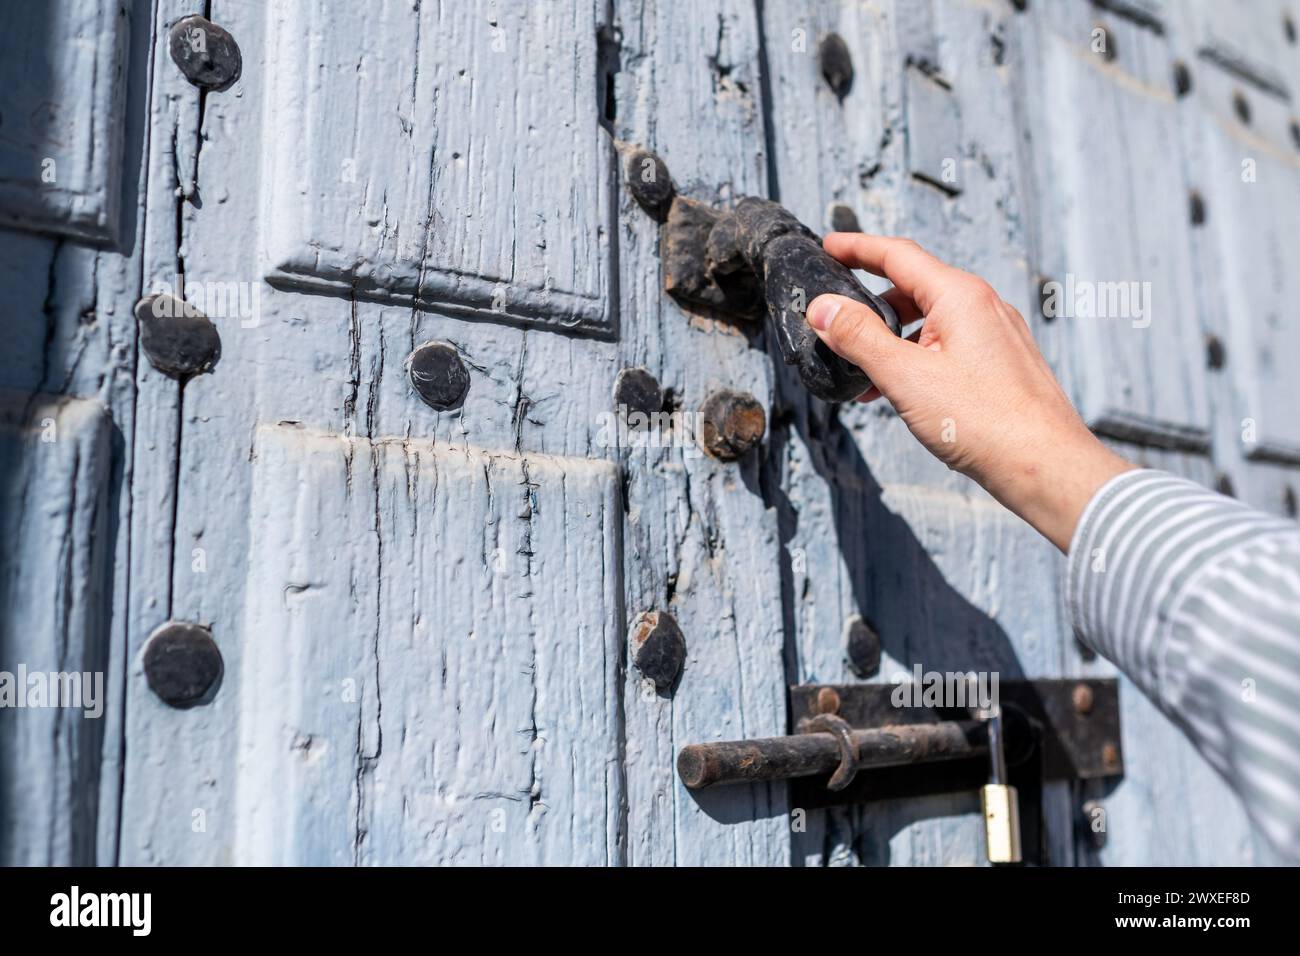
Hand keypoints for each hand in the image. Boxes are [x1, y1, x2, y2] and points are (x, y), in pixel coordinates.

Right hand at [806, 233, 1132, 551]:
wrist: (1044, 465)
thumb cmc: (984, 422)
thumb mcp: (905, 377)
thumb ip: (859, 338)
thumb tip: (823, 308)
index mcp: (960, 297)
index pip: (898, 255)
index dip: (857, 248)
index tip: (828, 247)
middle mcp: (982, 306)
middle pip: (913, 288)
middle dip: (870, 304)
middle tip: (835, 321)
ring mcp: (996, 335)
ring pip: (930, 321)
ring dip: (891, 339)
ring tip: (862, 373)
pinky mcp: (1001, 363)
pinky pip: (948, 346)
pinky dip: (916, 358)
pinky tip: (900, 391)